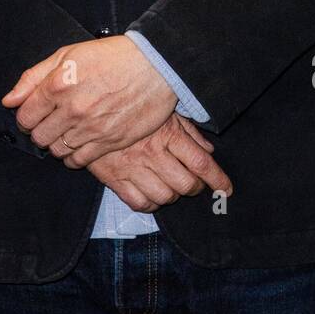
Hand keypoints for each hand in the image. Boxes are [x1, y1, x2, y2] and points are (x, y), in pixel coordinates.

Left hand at [1, 35, 177, 166]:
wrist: (155, 66)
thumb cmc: (112, 56)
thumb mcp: (68, 54)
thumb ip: (34, 77)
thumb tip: (9, 100)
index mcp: (59, 84)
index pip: (25, 115)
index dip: (26, 117)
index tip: (33, 114)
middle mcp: (73, 109)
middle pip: (39, 136)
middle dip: (39, 131)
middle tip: (50, 123)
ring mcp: (92, 128)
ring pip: (57, 151)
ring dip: (56, 143)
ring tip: (66, 131)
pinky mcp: (110, 142)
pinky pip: (79, 161)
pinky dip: (73, 157)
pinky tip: (78, 143)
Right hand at [87, 114, 232, 212]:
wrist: (88, 112)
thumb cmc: (130, 110)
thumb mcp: (164, 112)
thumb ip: (188, 131)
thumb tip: (209, 150)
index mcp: (167, 133)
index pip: (201, 163)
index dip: (218, 180)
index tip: (226, 189)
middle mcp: (152, 153)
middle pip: (186, 184)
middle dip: (196, 188)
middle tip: (195, 183)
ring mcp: (133, 168)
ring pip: (165, 196)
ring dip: (174, 196)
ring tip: (172, 187)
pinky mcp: (115, 179)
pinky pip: (140, 203)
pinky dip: (150, 203)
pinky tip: (152, 194)